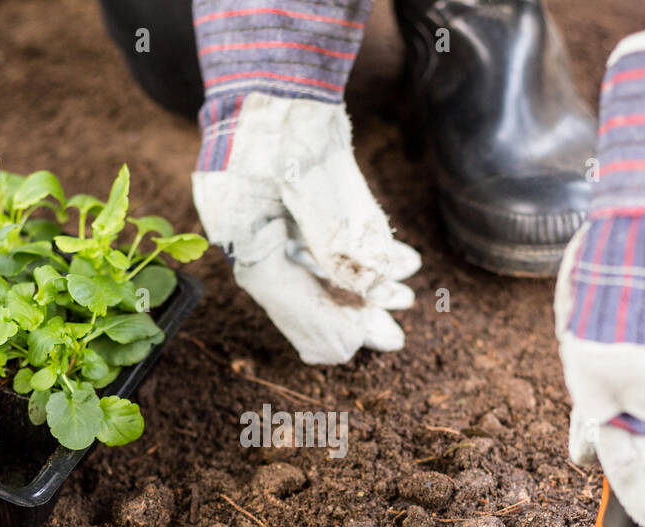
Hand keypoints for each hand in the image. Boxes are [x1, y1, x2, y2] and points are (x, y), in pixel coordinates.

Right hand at [193, 95, 419, 364]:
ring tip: (405, 300)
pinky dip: (358, 259)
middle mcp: (250, 236)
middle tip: (395, 338)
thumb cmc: (282, 113)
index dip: (327, 323)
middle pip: (302, 294)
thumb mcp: (312, 174)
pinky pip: (323, 247)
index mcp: (239, 233)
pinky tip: (398, 265)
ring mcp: (267, 222)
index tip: (364, 343)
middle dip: (352, 315)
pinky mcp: (288, 208)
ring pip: (317, 274)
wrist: (272, 65)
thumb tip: (369, 284)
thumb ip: (337, 234)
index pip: (284, 297)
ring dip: (362, 289)